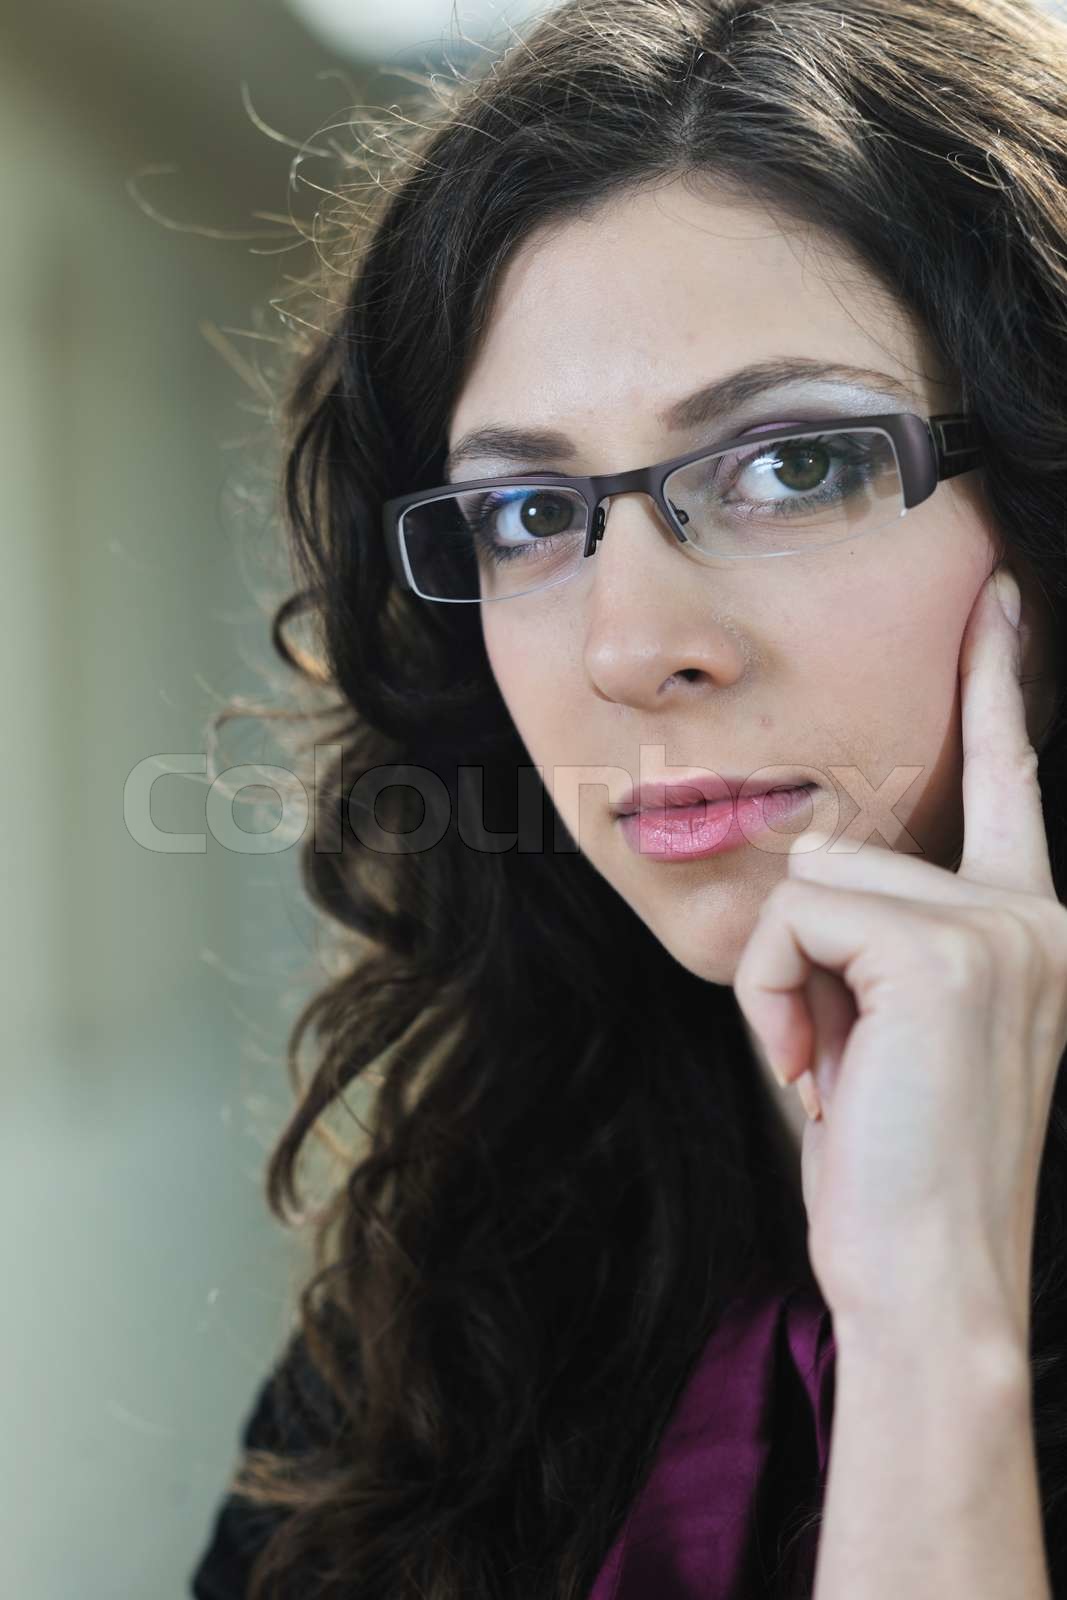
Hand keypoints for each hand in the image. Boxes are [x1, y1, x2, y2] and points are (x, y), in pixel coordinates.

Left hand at [734, 567, 1066, 1345]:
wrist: (929, 1277)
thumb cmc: (895, 1162)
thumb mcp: (892, 1026)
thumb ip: (878, 932)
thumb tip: (821, 861)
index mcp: (1032, 924)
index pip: (1012, 778)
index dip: (998, 683)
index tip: (996, 595)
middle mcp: (1038, 913)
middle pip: (848, 848)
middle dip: (806, 956)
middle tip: (842, 1063)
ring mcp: (1002, 928)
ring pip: (812, 878)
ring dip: (786, 981)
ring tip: (838, 1071)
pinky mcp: (943, 950)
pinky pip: (792, 915)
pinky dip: (770, 995)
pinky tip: (823, 1070)